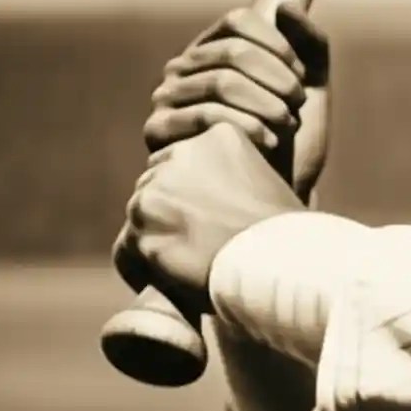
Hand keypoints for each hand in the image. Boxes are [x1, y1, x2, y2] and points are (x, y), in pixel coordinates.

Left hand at [113, 123, 306, 313]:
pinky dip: (145, 262)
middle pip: (158, 179)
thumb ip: (225, 178)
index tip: (218, 218)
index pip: (186, 159)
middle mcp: (185, 151)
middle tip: (202, 241)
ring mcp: (160, 184)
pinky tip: (174, 274)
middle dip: (172, 208)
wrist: (280, 262)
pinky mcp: (144, 219)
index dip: (198, 193)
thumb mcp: (262, 184)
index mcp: (220, 135)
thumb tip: (197, 198)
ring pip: (142, 211)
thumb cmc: (282, 234)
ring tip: (192, 260)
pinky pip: (127, 244)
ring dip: (159, 235)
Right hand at [143, 3, 330, 202]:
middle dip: (278, 79)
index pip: (239, 21)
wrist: (277, 197)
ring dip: (267, 104)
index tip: (302, 75)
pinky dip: (247, 126)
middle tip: (297, 105)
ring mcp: (168, 99)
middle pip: (233, 52)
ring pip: (222, 82)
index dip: (277, 44)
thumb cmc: (294, 143)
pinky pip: (205, 115)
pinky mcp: (160, 132)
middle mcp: (184, 68)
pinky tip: (269, 142)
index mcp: (216, 50)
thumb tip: (284, 6)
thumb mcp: (315, 90)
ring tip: (286, 125)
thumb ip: (311, 46)